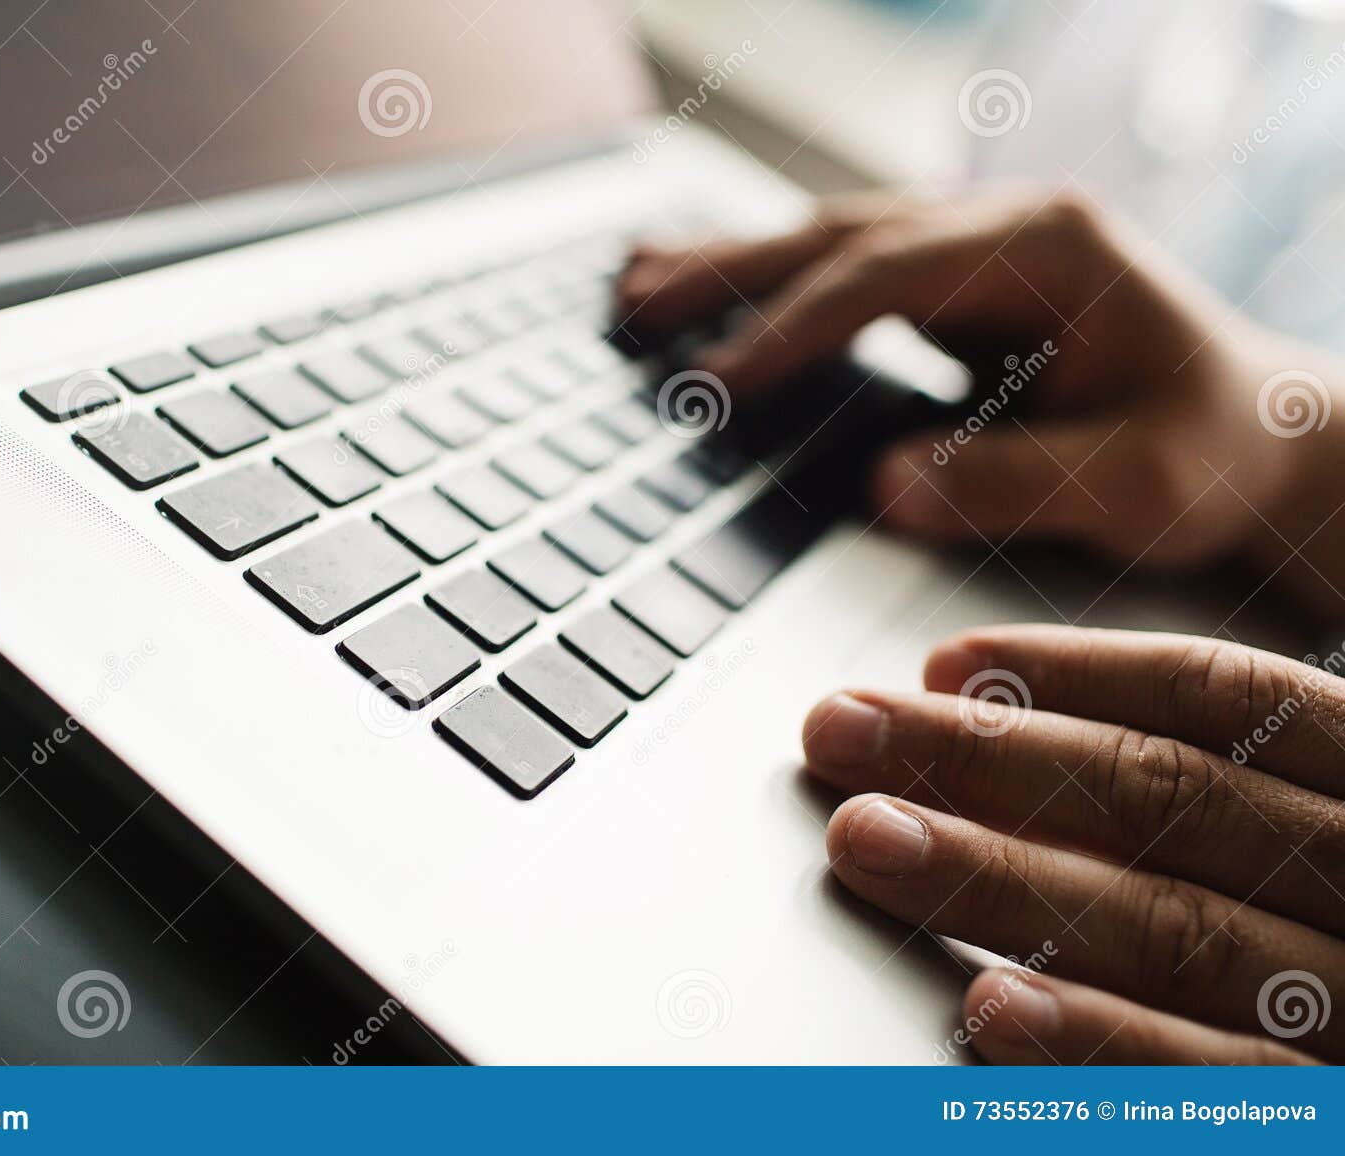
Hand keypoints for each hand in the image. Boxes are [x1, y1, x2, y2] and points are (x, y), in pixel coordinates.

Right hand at [616, 189, 1344, 616]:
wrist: (1257, 435)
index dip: (793, 326)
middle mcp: (1006, 229)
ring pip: (830, 243)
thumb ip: (1013, 482)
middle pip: (838, 236)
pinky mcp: (958, 290)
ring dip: (732, 264)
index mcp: (1048, 249)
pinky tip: (714, 292)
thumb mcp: (1137, 485)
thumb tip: (884, 488)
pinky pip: (845, 276)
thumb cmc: (1210, 455)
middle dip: (729, 270)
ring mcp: (979, 252)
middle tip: (633, 304)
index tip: (719, 380)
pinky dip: (771, 286)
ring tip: (637, 285)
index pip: (886, 276)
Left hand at [803, 624, 1343, 1063]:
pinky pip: (1223, 1089)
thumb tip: (1015, 717)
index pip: (1232, 701)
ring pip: (1182, 928)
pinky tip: (987, 1015)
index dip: (1077, 674)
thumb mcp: (1329, 842)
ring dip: (1008, 880)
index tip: (946, 663)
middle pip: (1174, 798)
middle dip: (993, 759)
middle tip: (847, 731)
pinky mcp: (1334, 1119)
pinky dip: (1104, 1048)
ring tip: (870, 839)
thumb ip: (1225, 797)